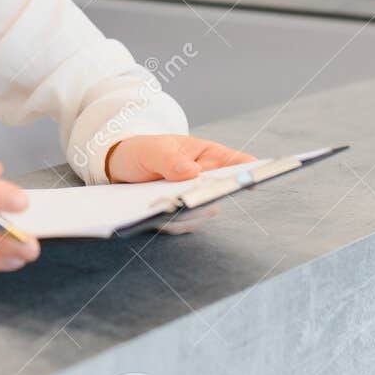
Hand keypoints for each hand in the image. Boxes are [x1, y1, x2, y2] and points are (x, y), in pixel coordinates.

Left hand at [104, 134, 259, 234]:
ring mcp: (196, 200)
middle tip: (194, 198)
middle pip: (222, 192)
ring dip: (188, 213)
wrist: (122, 167)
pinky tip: (156, 218)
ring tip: (165, 207)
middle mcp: (207, 179)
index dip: (249, 171)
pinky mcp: (181, 216)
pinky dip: (172, 223)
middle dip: (211, 197)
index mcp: (207, 155)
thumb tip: (192, 171)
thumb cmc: (144, 151)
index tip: (253, 179)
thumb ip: (169, 159)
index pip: (235, 162)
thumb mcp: (152, 149)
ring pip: (204, 213)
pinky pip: (184, 224)